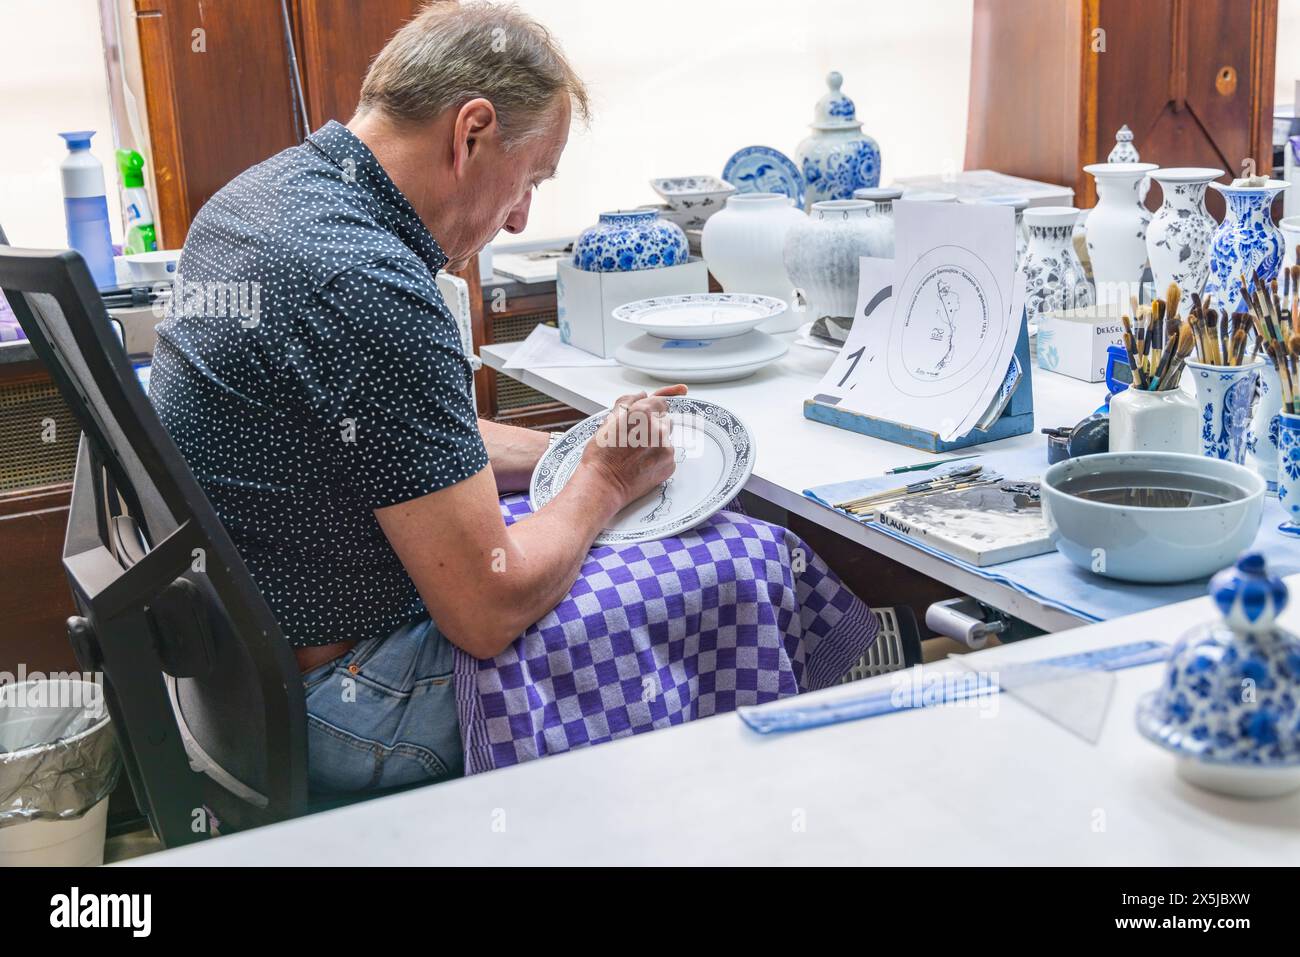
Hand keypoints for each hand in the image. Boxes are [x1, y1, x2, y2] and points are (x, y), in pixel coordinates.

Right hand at [580, 387, 683, 505]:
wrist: (603, 485)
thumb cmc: (601, 454)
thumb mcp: (608, 420)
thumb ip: (628, 402)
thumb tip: (642, 395)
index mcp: (643, 414)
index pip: (661, 401)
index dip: (655, 404)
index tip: (669, 398)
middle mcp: (659, 429)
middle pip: (664, 419)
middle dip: (653, 425)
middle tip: (634, 437)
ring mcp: (666, 448)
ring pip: (666, 438)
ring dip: (655, 442)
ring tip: (635, 453)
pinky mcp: (669, 465)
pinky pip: (667, 455)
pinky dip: (658, 457)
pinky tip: (641, 463)